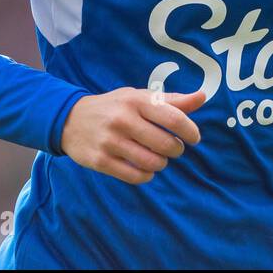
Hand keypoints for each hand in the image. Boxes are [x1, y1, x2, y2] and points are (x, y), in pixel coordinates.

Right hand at [60, 87, 205, 184]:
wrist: (70, 119)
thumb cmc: (115, 107)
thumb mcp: (140, 97)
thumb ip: (172, 100)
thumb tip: (202, 96)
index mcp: (136, 101)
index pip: (173, 117)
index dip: (190, 131)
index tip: (194, 138)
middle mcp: (123, 120)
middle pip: (165, 143)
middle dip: (176, 150)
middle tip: (174, 149)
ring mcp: (110, 141)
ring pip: (151, 162)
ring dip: (161, 164)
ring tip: (159, 158)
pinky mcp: (99, 160)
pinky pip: (134, 176)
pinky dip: (146, 176)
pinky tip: (146, 170)